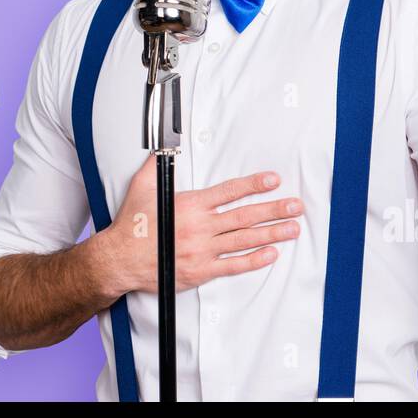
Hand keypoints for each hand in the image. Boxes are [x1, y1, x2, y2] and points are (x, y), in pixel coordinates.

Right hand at [102, 154, 303, 294]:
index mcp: (191, 205)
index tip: (273, 180)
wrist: (121, 258)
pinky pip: (234, 265)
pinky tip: (271, 254)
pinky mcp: (201, 271)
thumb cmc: (132, 224)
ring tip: (292, 228)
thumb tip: (162, 147)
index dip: (254, 184)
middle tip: (296, 206)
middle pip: (245, 216)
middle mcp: (201, 226)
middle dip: (274, 209)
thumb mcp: (142, 186)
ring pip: (244, 240)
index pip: (229, 191)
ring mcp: (203, 250)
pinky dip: (254, 260)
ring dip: (272, 233)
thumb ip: (156, 165)